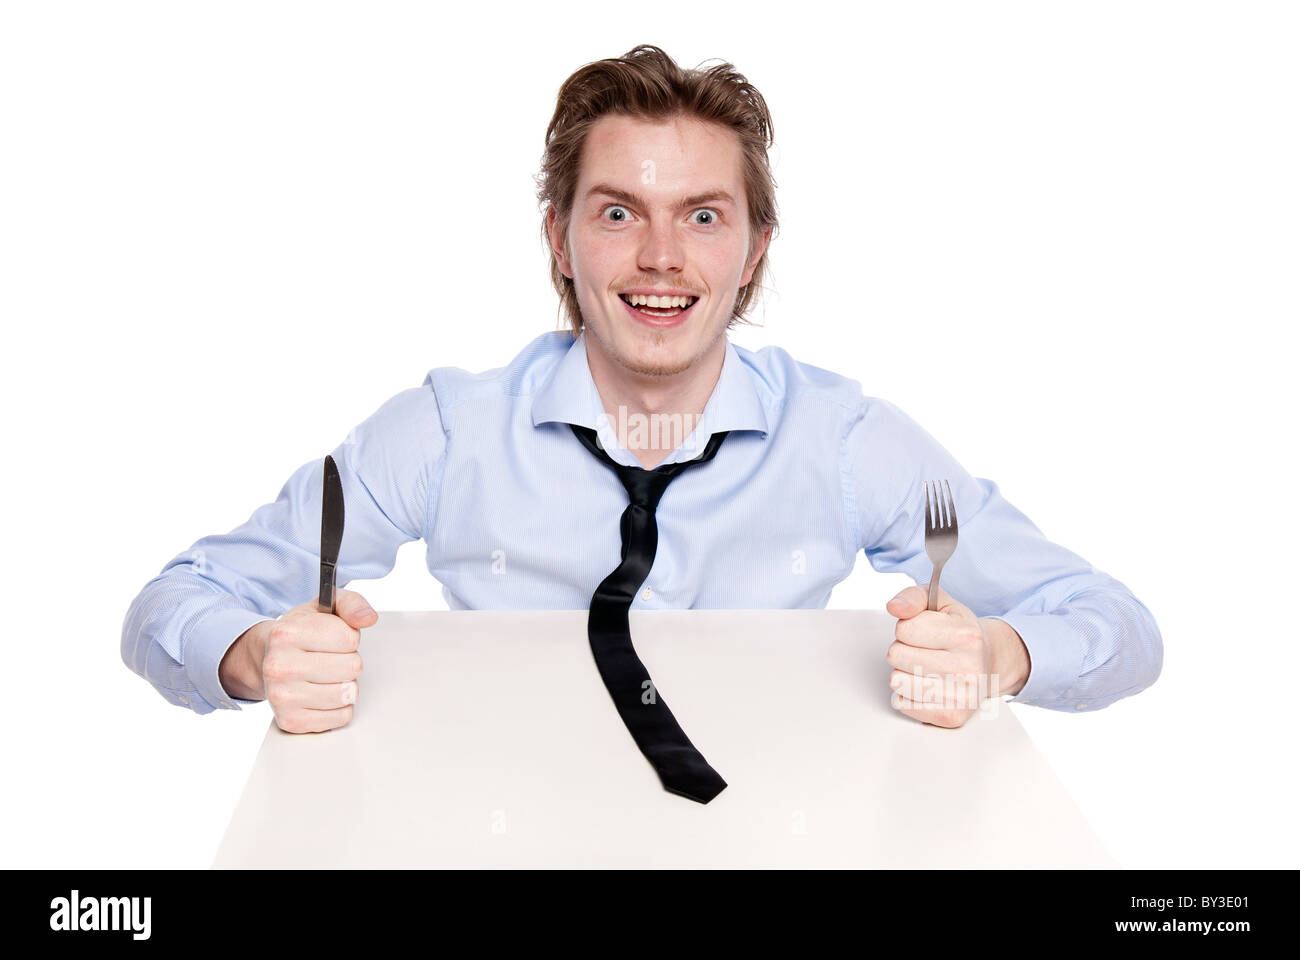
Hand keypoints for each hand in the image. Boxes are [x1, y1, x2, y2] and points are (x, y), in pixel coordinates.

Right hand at [259, 588, 377, 733]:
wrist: (266, 658)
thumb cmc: (302, 632)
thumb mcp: (324, 607)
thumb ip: (351, 604)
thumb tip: (368, 618)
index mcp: (286, 633)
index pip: (349, 639)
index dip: (350, 637)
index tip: (335, 637)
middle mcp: (278, 666)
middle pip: (351, 667)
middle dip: (349, 661)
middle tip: (332, 658)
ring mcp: (281, 697)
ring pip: (347, 694)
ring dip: (346, 685)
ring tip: (328, 676)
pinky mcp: (290, 721)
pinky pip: (341, 717)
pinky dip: (340, 707)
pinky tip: (324, 694)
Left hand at [884, 584, 993, 727]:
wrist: (991, 663)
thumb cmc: (961, 632)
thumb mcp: (940, 603)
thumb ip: (913, 597)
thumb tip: (895, 607)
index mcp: (966, 635)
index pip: (905, 629)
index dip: (908, 627)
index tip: (924, 630)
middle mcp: (968, 668)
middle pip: (896, 655)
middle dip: (904, 649)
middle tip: (926, 650)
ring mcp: (962, 696)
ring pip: (897, 681)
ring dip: (905, 672)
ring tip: (926, 667)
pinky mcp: (951, 717)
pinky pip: (903, 704)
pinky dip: (909, 695)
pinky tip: (928, 685)